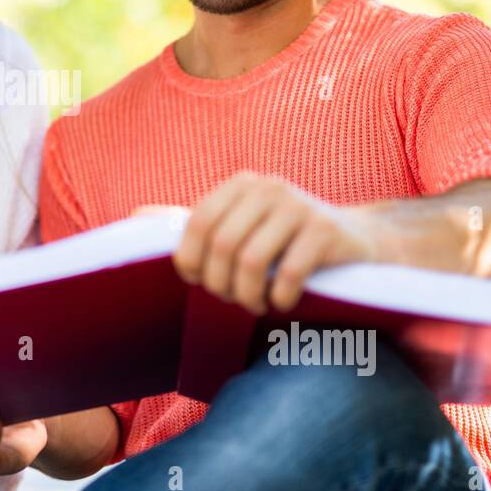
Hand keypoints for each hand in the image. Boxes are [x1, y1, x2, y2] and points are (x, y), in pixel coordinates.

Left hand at [168, 174, 380, 314]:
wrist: (357, 241)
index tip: (199, 282)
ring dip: (247, 295)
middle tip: (231, 300)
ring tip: (254, 305)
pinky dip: (279, 298)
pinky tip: (282, 303)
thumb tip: (133, 217)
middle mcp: (269, 188)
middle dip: (220, 284)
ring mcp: (300, 207)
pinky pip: (289, 273)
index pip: (198, 222)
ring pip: (252, 261)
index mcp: (241, 184)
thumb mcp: (238, 224)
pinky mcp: (327, 231)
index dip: (191, 260)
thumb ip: (191, 222)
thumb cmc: (285, 238)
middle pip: (223, 245)